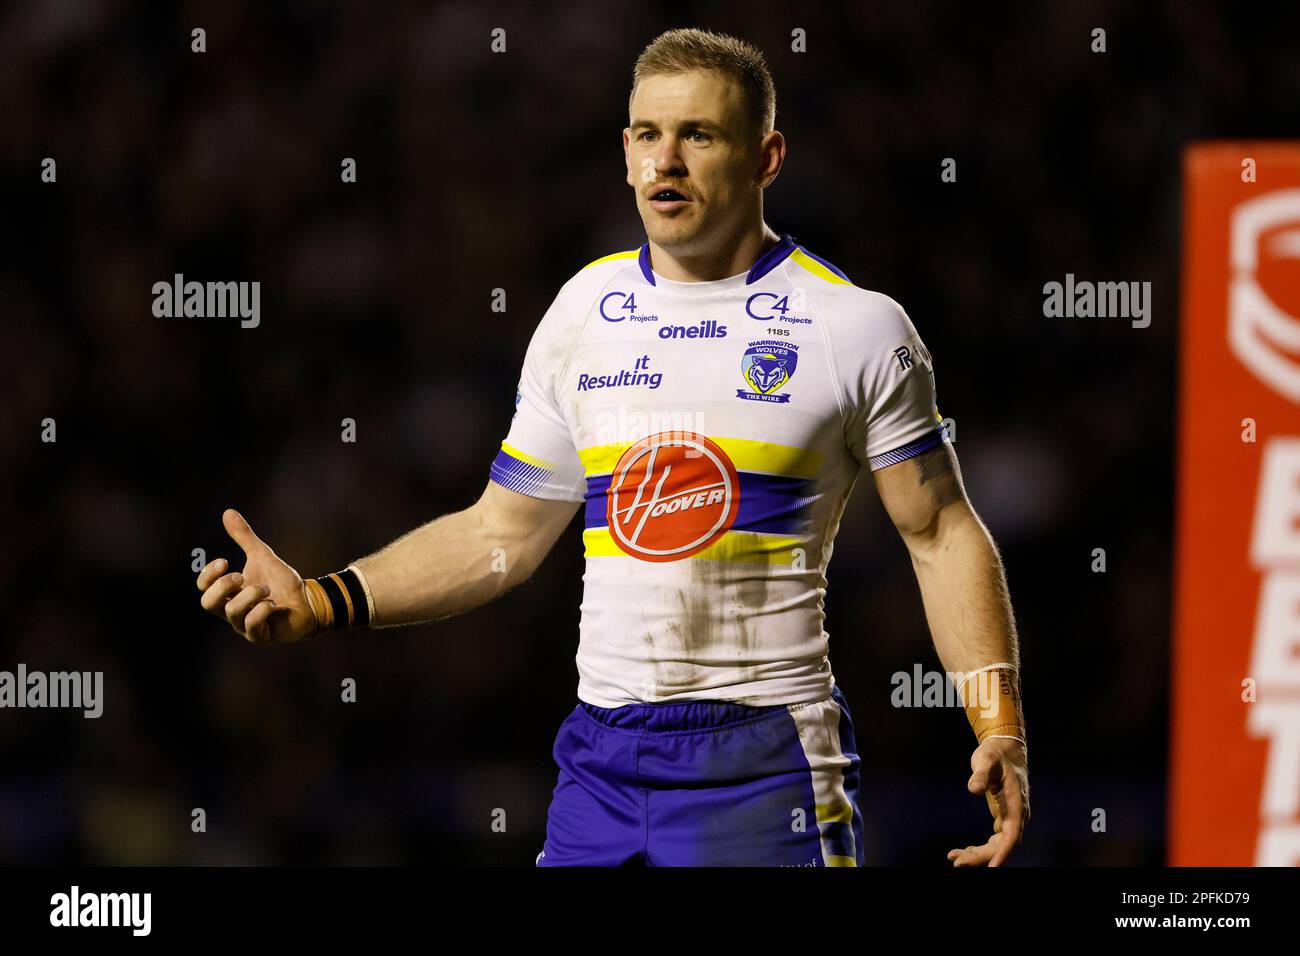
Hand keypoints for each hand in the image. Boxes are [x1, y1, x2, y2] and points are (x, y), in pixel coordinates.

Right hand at [196, 508, 317, 643]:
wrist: (309, 600)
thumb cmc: (281, 582)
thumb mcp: (262, 556)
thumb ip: (244, 538)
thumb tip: (228, 512)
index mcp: (229, 593)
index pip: (204, 588)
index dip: (208, 575)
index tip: (225, 561)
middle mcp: (232, 611)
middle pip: (208, 603)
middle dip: (223, 586)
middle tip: (241, 576)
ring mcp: (245, 626)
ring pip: (232, 612)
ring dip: (250, 595)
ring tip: (266, 590)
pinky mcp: (261, 636)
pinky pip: (251, 627)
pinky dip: (261, 611)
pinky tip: (273, 604)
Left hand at [947, 737, 1028, 866]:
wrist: (1004, 750)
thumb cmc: (995, 754)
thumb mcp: (985, 760)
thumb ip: (981, 774)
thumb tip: (973, 789)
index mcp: (1016, 804)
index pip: (1012, 835)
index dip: (1003, 852)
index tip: (992, 867)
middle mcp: (1017, 815)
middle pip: (1001, 845)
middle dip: (981, 856)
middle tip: (957, 863)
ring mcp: (1010, 818)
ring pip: (997, 845)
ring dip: (978, 855)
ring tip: (954, 858)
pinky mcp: (1003, 818)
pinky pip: (994, 840)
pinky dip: (979, 848)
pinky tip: (962, 851)